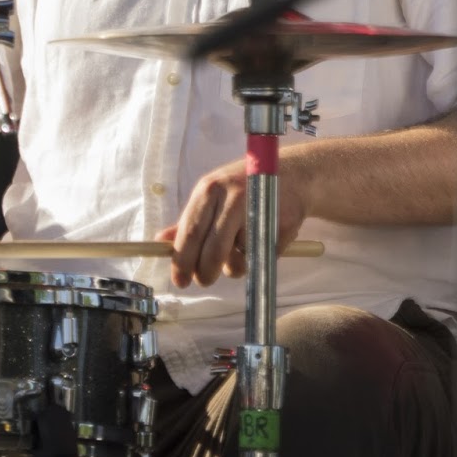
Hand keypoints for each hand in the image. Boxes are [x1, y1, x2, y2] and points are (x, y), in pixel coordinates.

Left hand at [158, 156, 306, 288]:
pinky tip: (262, 238)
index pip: (191, 232)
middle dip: (205, 273)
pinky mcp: (281, 226)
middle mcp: (234, 198)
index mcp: (211, 189)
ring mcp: (260, 211)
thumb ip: (190, 221)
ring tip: (240, 249)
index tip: (179, 281)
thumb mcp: (214, 195)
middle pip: (213, 250)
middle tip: (204, 280)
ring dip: (235, 266)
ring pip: (238, 259)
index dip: (182, 261)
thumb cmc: (246, 187)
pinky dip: (257, 258)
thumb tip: (161, 241)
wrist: (295, 175)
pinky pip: (261, 258)